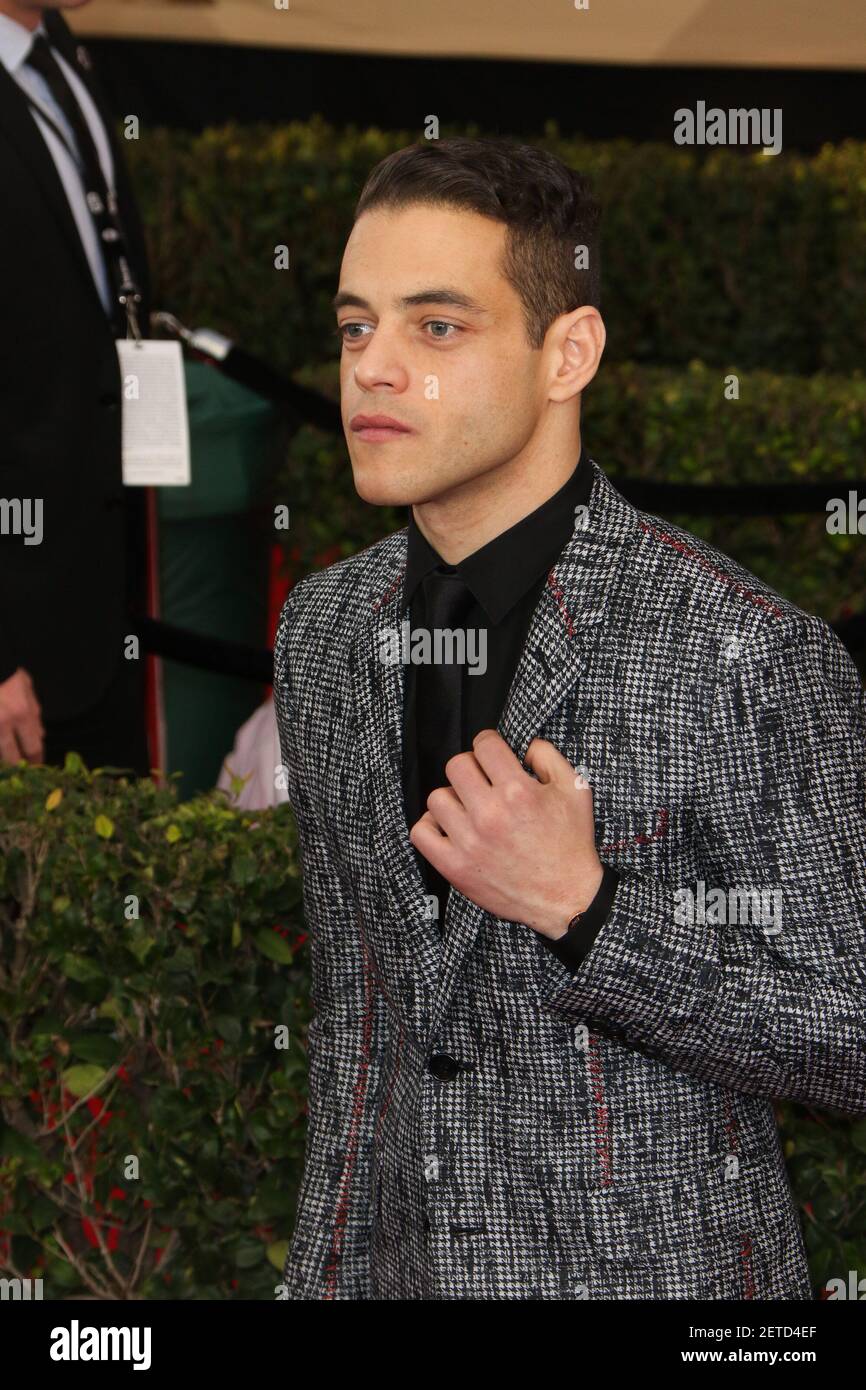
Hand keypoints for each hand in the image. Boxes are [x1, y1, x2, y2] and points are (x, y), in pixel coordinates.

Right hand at [0, 668, 44, 763]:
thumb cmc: (6, 671)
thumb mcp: (25, 686)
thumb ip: (34, 711)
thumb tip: (40, 734)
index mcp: (22, 713)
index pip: (33, 747)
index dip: (36, 760)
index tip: (36, 765)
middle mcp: (4, 723)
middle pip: (12, 757)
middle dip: (17, 765)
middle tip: (20, 770)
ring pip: (0, 751)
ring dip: (4, 758)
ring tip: (8, 758)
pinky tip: (2, 745)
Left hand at [409, 729, 602, 937]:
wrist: (567, 898)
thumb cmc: (571, 844)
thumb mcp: (575, 790)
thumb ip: (548, 757)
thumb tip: (524, 745)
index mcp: (517, 791)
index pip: (484, 745)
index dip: (489, 743)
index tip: (491, 753)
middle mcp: (490, 814)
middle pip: (456, 765)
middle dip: (471, 768)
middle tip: (483, 781)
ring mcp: (469, 841)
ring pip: (438, 798)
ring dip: (453, 798)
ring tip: (469, 808)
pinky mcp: (455, 867)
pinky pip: (421, 834)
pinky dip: (432, 826)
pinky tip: (451, 827)